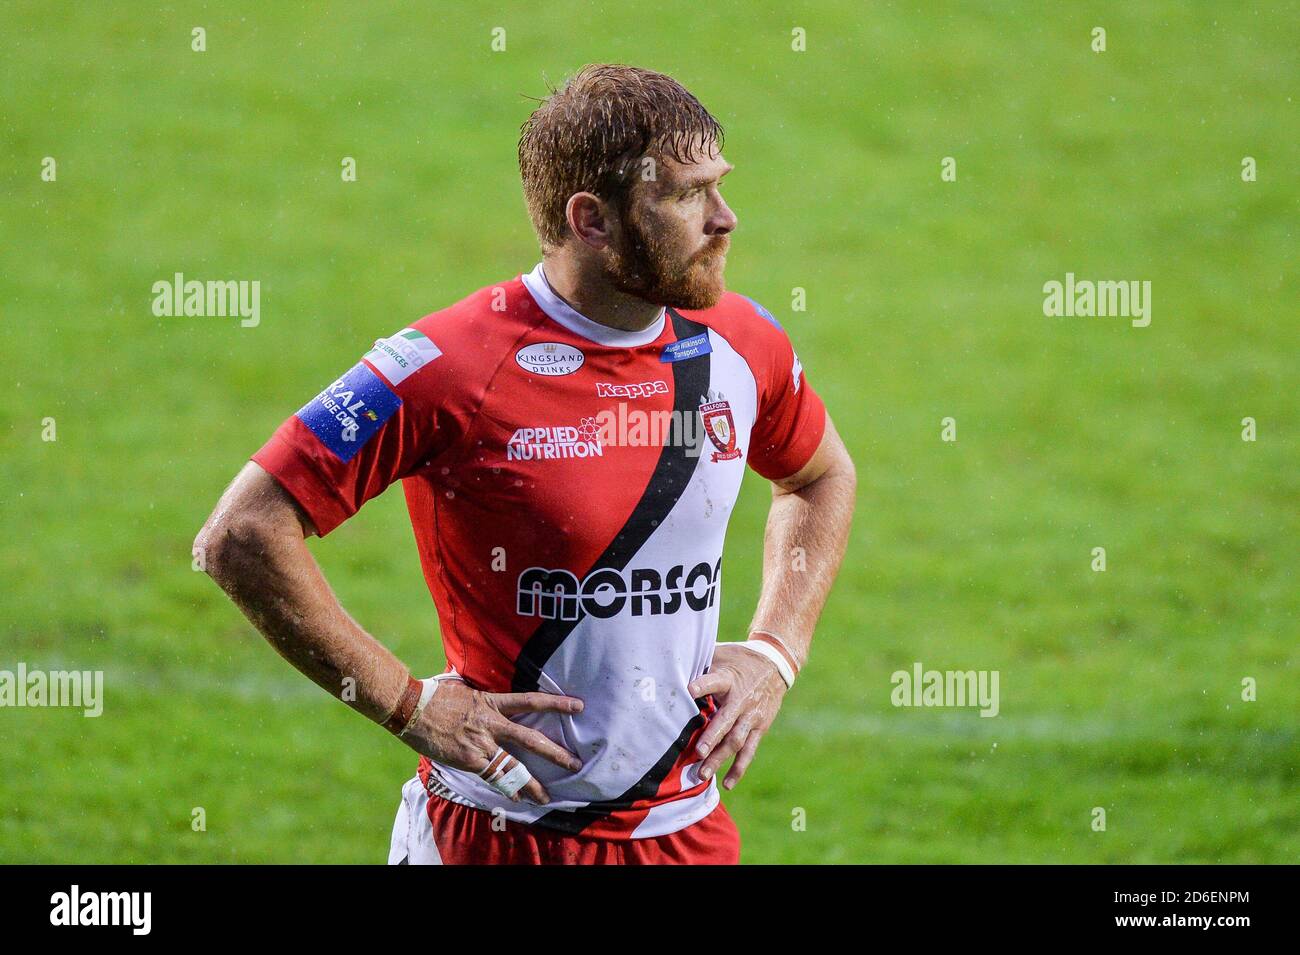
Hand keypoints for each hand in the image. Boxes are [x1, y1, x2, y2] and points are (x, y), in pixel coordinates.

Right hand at [398, 679, 583, 805]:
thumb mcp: (465, 688)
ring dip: (533, 783)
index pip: (531, 701)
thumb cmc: (436, 695)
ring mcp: (481, 744)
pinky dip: (506, 788)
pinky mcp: (469, 760)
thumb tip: (489, 689)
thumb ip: (482, 694)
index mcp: (493, 702)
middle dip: (556, 752)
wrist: (412, 708)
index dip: (556, 703)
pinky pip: (493, 777)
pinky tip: (518, 797)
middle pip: (531, 739)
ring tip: (547, 796)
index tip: (578, 706)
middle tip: (575, 763)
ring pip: (514, 766)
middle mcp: (491, 723)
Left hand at [688, 642, 787, 790]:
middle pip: (726, 721)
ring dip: (719, 758)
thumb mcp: (721, 653)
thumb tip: (670, 661)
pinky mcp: (759, 727)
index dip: (703, 686)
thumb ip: (699, 661)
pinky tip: (727, 784)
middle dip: (712, 738)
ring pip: (736, 740)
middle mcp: (741, 699)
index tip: (689, 691)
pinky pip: (749, 750)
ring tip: (702, 774)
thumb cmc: (738, 659)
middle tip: (697, 753)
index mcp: (729, 678)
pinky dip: (739, 768)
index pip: (715, 681)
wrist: (775, 665)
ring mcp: (752, 716)